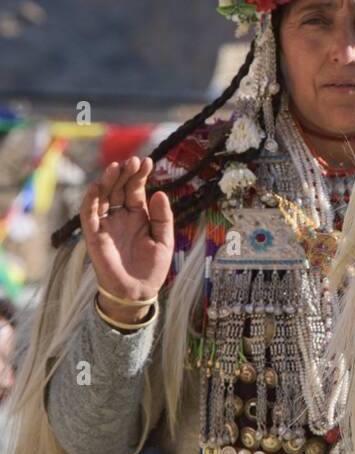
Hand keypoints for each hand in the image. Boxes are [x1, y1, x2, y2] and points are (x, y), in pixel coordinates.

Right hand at [80, 156, 172, 322]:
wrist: (138, 292)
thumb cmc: (152, 268)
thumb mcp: (165, 240)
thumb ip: (163, 217)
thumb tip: (160, 193)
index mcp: (138, 216)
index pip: (136, 190)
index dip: (140, 176)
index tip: (147, 162)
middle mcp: (121, 217)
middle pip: (119, 189)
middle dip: (125, 174)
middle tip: (133, 161)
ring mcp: (107, 225)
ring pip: (103, 197)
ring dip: (108, 181)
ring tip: (117, 167)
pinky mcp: (94, 236)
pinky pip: (89, 215)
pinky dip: (91, 200)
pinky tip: (97, 186)